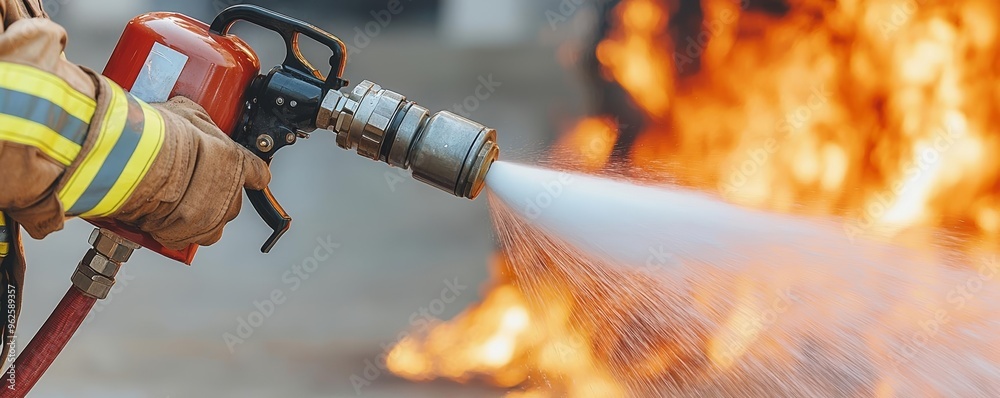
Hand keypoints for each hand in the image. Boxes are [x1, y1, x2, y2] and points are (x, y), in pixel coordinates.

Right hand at [112, 97, 270, 248]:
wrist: (132, 164)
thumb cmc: (160, 137)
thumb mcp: (187, 114)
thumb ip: (203, 126)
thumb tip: (198, 126)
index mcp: (236, 163)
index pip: (257, 174)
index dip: (250, 174)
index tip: (247, 176)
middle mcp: (229, 194)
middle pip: (231, 199)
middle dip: (213, 191)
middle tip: (188, 179)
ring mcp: (211, 218)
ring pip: (212, 221)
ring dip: (197, 212)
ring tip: (172, 196)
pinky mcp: (187, 236)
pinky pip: (187, 236)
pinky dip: (176, 228)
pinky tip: (162, 213)